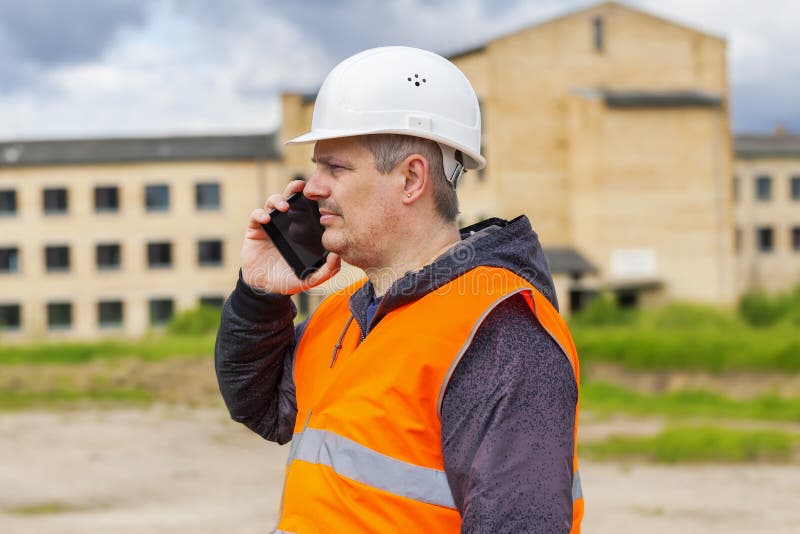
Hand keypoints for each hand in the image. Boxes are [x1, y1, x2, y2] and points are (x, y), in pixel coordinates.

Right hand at [241, 180, 340, 294]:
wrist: (264, 288)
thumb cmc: (289, 281)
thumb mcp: (310, 278)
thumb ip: (326, 270)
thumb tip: (337, 256)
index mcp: (302, 230)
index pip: (308, 208)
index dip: (313, 198)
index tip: (321, 193)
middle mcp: (287, 223)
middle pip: (291, 198)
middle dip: (295, 188)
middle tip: (301, 187)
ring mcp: (271, 224)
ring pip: (273, 202)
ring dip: (278, 200)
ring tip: (283, 207)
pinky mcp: (256, 229)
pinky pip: (256, 215)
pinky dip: (260, 214)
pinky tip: (266, 219)